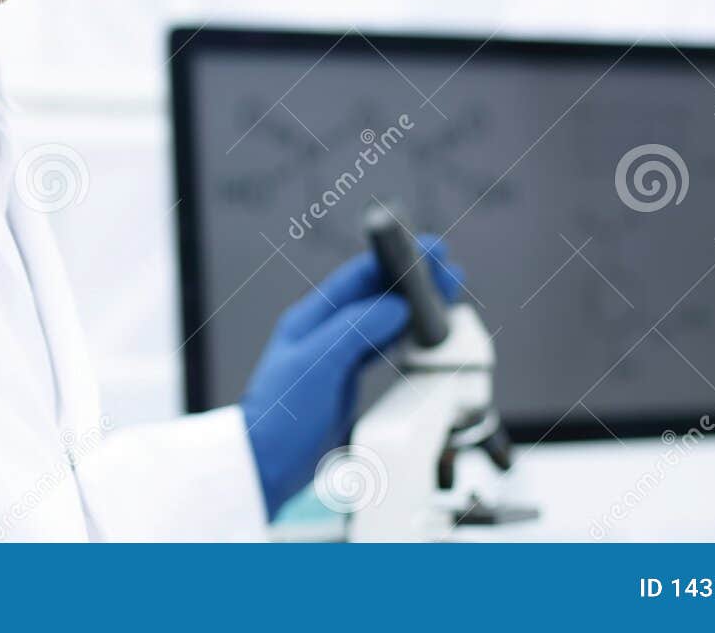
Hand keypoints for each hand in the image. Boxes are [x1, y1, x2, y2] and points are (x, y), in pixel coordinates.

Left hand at [240, 234, 462, 516]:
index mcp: (311, 318)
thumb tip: (396, 307)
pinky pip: (380, 349)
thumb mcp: (319, 363)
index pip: (360, 277)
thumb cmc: (280, 414)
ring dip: (412, 308)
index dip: (395, 260)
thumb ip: (357, 329)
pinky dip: (403, 338)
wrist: (267, 465)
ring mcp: (334, 357)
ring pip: (381, 321)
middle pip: (375, 296)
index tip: (428, 250)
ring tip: (443, 297)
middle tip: (447, 269)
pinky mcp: (344, 382)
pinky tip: (419, 336)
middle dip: (411, 280)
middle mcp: (323, 333)